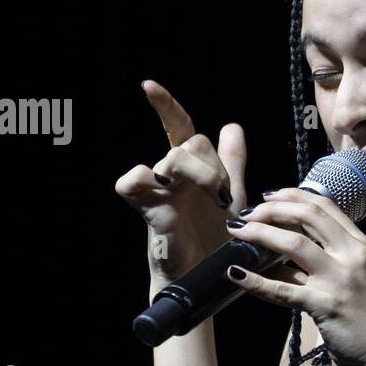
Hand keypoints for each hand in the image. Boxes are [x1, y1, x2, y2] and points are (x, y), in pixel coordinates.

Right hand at [114, 80, 247, 284]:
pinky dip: (142, 179)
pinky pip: (131, 181)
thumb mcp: (234, 198)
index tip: (146, 85)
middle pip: (191, 141)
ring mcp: (158, 193)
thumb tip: (232, 126)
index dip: (165, 106)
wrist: (210, 279)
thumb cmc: (218, 243)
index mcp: (191, 171)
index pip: (178, 129)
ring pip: (174, 156)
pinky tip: (162, 188)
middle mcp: (171, 177)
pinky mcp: (150, 211)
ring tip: (217, 200)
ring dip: (202, 173)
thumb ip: (232, 164)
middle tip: (226, 195)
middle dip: (216, 163)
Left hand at [223, 188, 365, 365]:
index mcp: (361, 245)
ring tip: (237, 232)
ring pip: (293, 243)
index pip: (324, 206)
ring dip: (259, 233)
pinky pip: (283, 289)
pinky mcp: (325, 305)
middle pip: (307, 215)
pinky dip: (255, 281)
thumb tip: (283, 254)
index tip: (269, 196)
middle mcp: (352, 256)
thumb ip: (328, 261)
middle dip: (271, 209)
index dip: (292, 196)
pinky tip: (235, 275)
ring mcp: (339, 280)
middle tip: (247, 213)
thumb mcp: (358, 279)